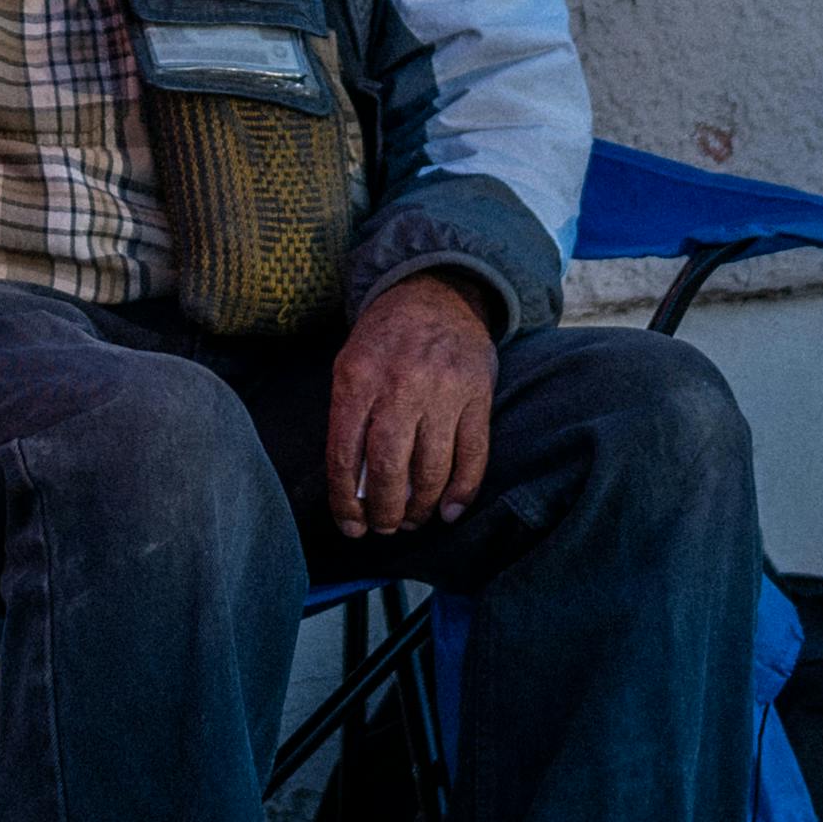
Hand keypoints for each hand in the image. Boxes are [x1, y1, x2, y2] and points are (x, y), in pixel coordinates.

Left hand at [323, 275, 496, 540]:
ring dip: (420, 506)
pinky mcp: (478, 396)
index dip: (345, 500)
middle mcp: (400, 384)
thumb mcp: (351, 366)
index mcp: (358, 377)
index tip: (350, 525)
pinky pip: (473, 455)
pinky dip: (462, 491)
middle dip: (385, 510)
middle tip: (384, 527)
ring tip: (411, 521)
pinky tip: (448, 511)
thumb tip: (355, 488)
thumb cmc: (384, 340)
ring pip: (432, 467)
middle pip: (389, 466)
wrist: (435, 294)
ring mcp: (443, 390)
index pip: (344, 453)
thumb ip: (348, 419)